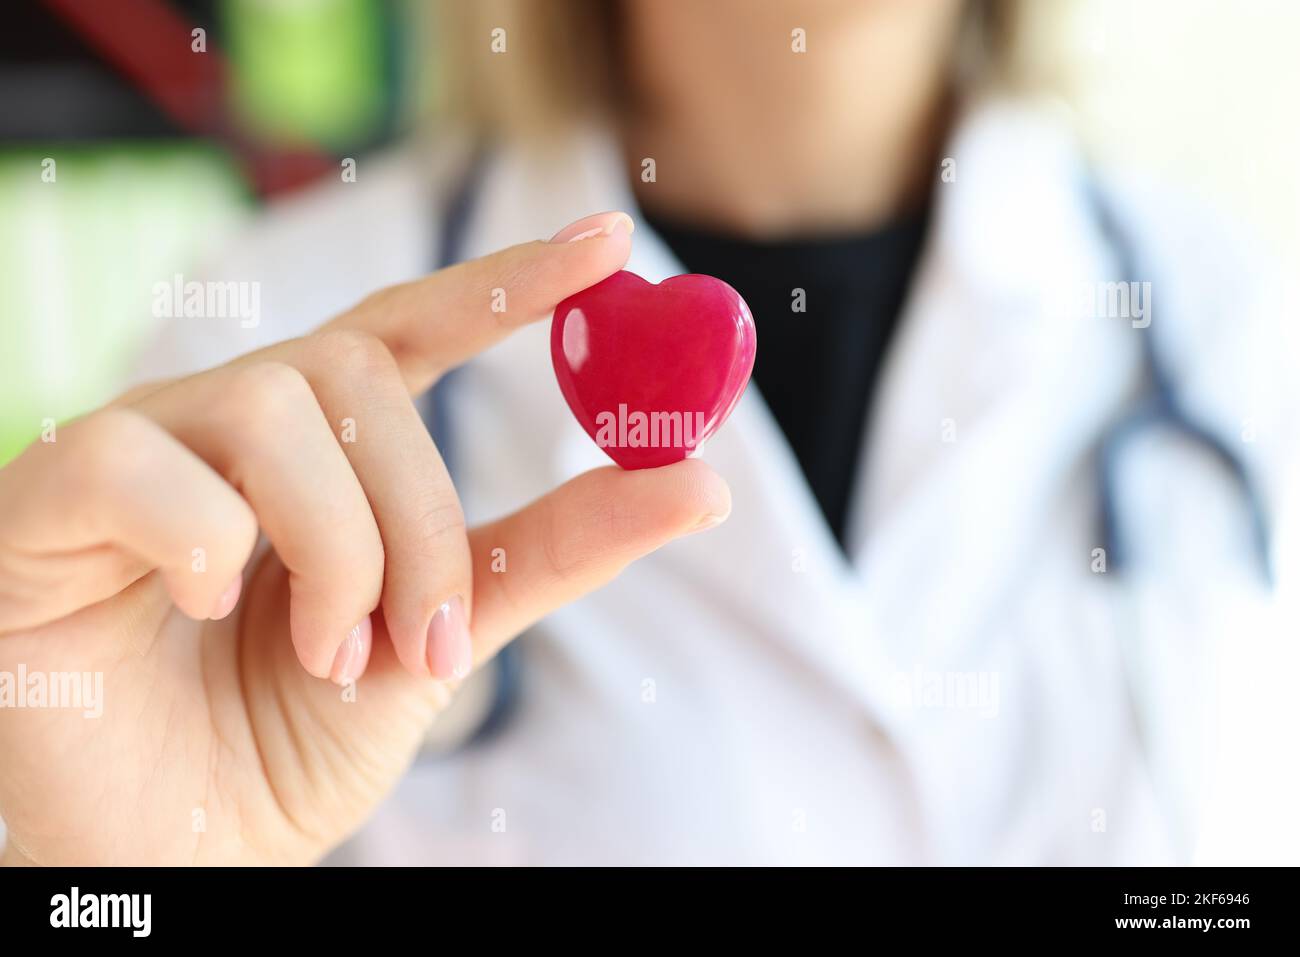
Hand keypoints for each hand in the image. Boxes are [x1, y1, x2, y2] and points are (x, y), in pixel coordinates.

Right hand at [0, 211, 730, 864]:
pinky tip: (204, 610)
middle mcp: (228, 422)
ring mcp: (135, 450)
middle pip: (357, 374)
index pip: (412, 325)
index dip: (506, 277)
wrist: (176, 850)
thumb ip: (556, 548)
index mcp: (321, 446)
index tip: (609, 239)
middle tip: (422, 648)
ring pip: (269, 407)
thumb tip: (701, 482)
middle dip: (419, 522)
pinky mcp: (42, 501)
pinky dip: (203, 543)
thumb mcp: (447, 638)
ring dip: (334, 551)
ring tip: (324, 657)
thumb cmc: (293, 738)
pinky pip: (134, 458)